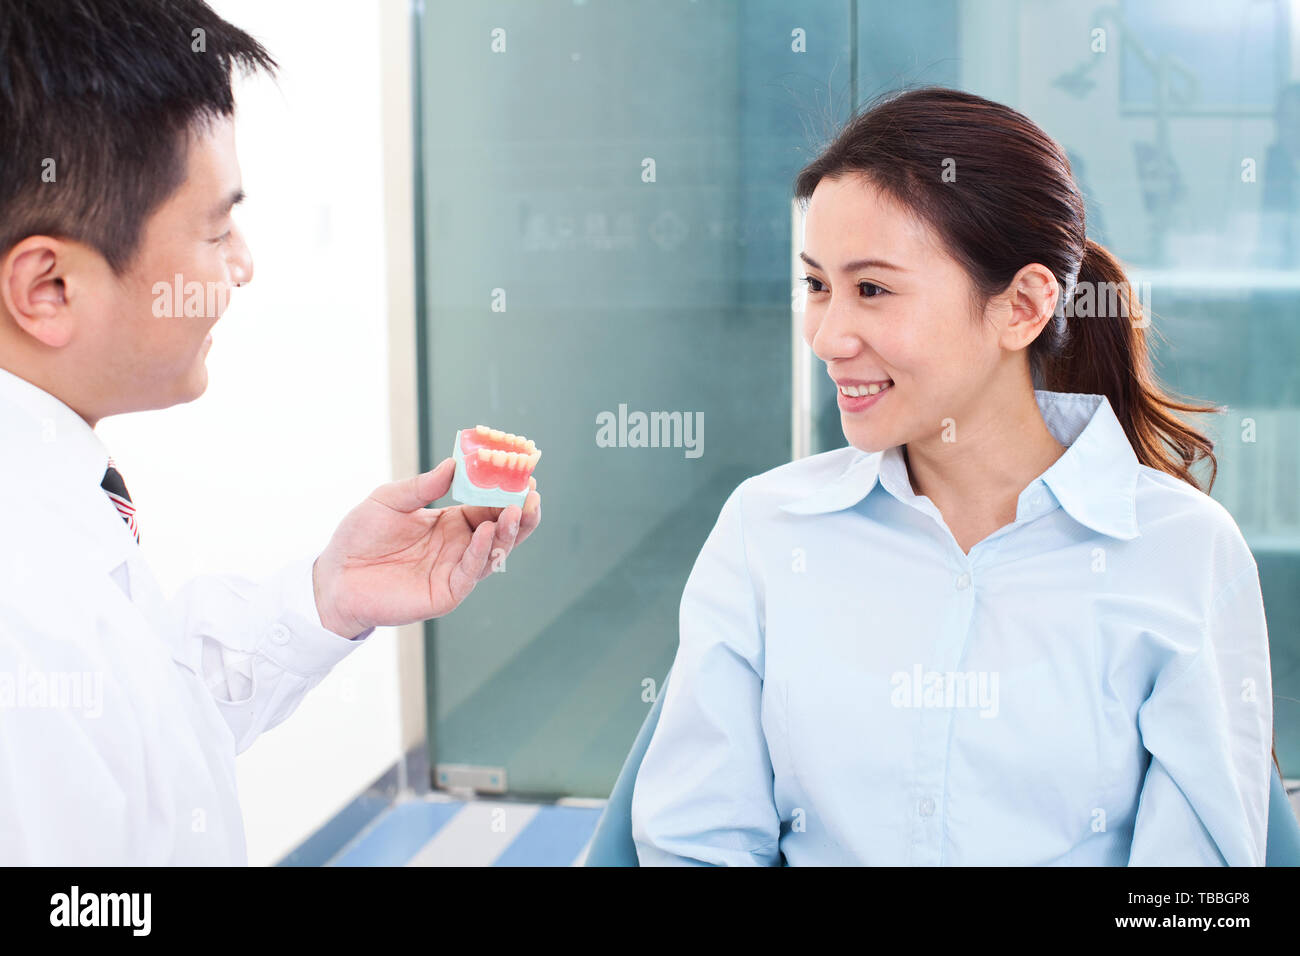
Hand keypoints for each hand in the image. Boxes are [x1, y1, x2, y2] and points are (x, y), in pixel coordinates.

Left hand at [311, 458, 540, 638]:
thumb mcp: (390, 499)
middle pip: (501, 530)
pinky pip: (471, 572)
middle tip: (531, 492)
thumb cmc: (360, 536)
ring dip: (509, 530)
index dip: (505, 490)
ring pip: (494, 552)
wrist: (335, 576)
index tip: (521, 471)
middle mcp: (460, 546)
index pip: (488, 504)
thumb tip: (454, 464)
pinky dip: (482, 552)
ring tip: (517, 509)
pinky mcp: (446, 592)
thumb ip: (423, 486)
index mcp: (451, 522)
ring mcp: (456, 570)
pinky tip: (487, 531)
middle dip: (520, 512)